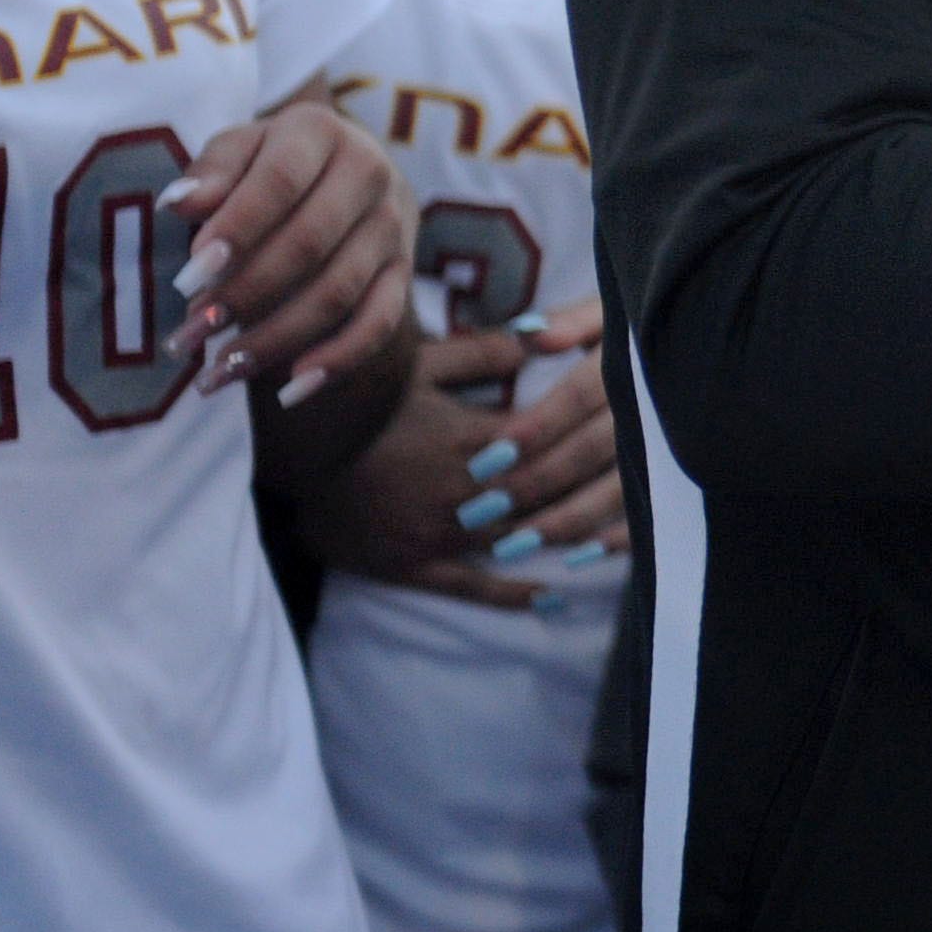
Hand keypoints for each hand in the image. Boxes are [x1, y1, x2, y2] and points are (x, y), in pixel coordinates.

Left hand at [161, 99, 412, 401]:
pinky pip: (380, 324)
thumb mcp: (238, 147)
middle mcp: (370, 173)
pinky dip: (337, 361)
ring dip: (275, 339)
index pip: (279, 183)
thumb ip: (211, 172)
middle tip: (187, 336)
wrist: (343, 163)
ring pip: (339, 292)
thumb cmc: (270, 160)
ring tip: (216, 372)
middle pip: (309, 244)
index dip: (235, 232)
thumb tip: (179, 203)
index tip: (186, 281)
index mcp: (320, 133)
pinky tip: (287, 392)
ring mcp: (393, 226)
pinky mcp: (403, 272)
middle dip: (244, 296)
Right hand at [297, 304, 627, 609]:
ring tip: (618, 540)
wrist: (288, 456)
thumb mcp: (418, 364)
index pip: (551, 439)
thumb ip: (486, 351)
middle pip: (547, 493)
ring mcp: (441, 535)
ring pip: (519, 541)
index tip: (630, 426)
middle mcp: (463, 494)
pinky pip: (472, 587)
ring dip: (566, 539)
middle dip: (593, 484)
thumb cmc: (359, 403)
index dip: (592, 431)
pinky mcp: (417, 566)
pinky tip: (552, 598)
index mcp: (470, 441)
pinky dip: (512, 594)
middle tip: (643, 481)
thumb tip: (548, 333)